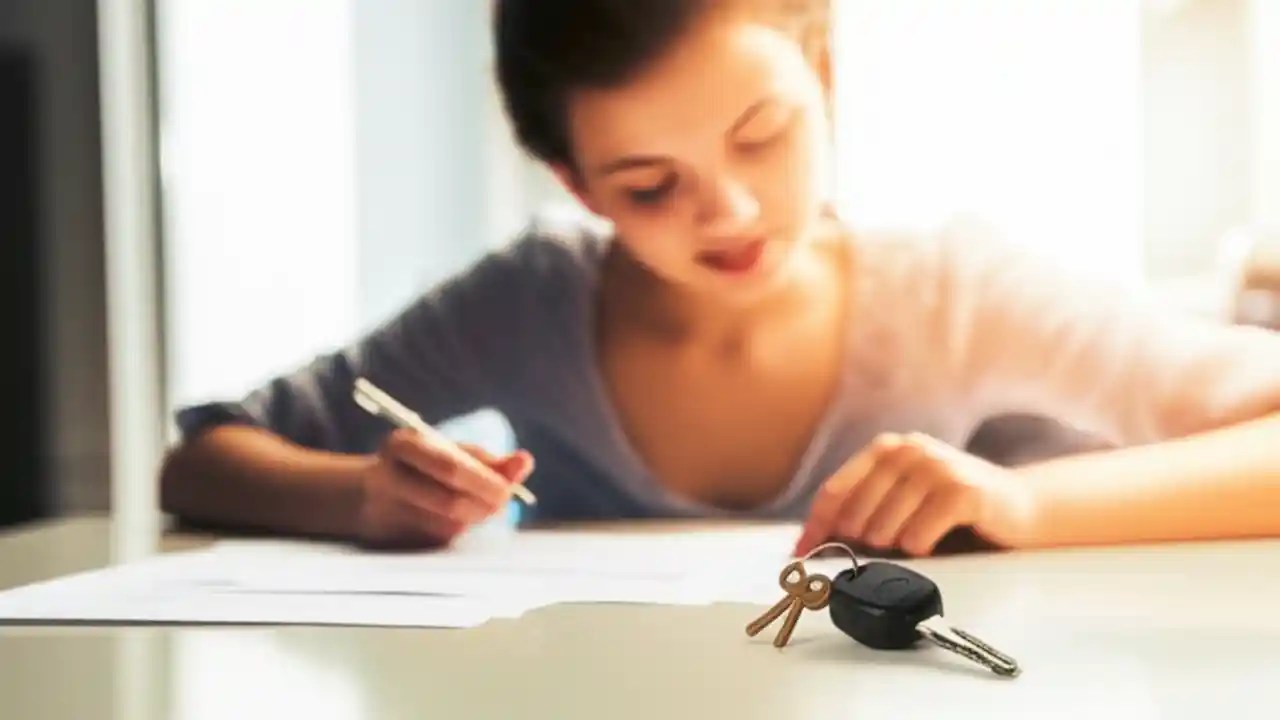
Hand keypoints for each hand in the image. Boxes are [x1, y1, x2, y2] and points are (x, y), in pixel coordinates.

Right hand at [355, 429, 533, 547]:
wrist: (362, 494)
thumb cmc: (420, 467)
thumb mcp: (447, 452)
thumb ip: (487, 460)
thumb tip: (526, 462)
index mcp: (402, 445)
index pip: (450, 467)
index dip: (484, 482)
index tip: (507, 491)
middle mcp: (388, 478)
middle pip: (450, 502)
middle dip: (485, 506)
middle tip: (502, 502)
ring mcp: (385, 513)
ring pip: (447, 527)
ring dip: (472, 520)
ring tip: (477, 507)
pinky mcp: (390, 543)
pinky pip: (437, 542)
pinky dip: (456, 532)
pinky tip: (453, 520)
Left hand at [794, 433, 1037, 556]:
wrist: (1022, 507)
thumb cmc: (955, 509)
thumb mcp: (905, 499)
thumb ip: (867, 508)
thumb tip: (816, 542)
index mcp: (888, 449)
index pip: (835, 490)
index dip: (815, 526)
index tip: (800, 554)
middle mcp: (909, 450)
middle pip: (855, 513)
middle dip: (859, 543)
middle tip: (879, 553)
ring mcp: (937, 467)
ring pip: (885, 528)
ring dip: (895, 547)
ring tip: (916, 541)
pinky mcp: (963, 491)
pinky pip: (918, 536)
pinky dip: (921, 548)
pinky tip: (936, 542)